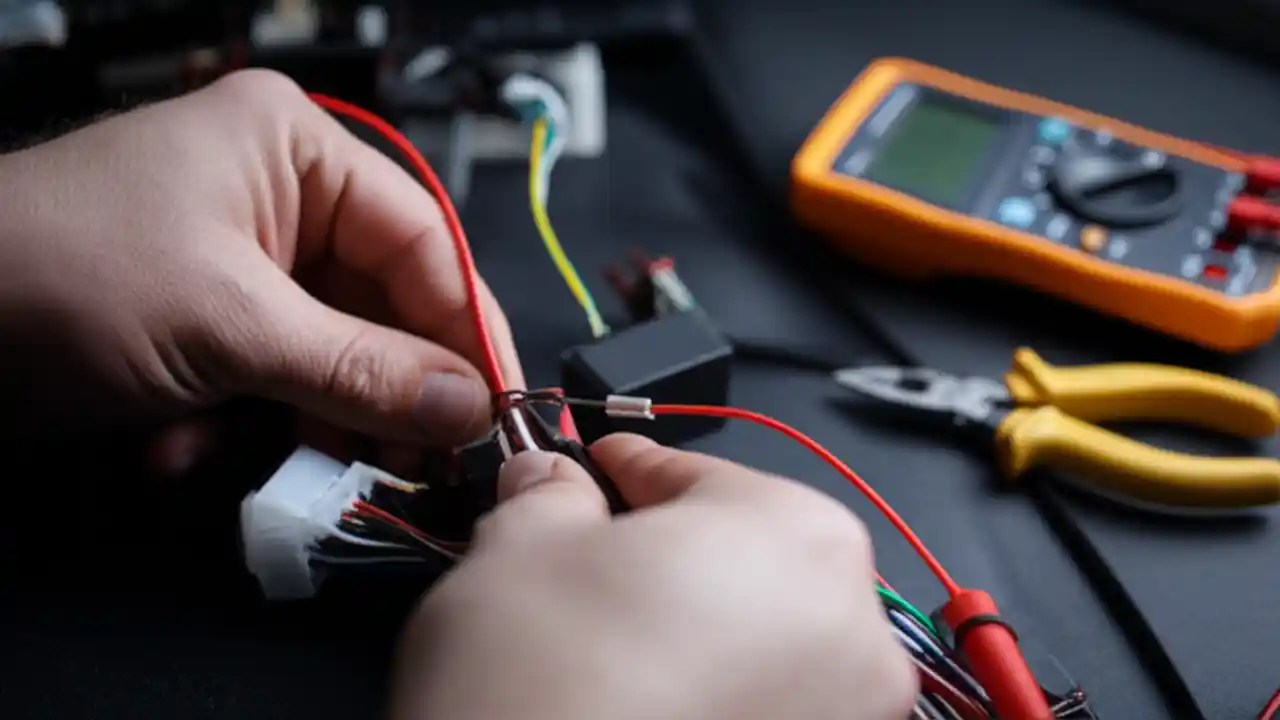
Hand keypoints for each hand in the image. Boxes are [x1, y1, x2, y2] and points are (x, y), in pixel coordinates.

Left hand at [0, 70, 520, 457]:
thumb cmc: (48, 272)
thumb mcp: (230, 327)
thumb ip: (364, 372)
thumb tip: (469, 406)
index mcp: (292, 149)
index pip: (423, 241)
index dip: (466, 328)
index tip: (498, 402)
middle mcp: (276, 196)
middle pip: (382, 303)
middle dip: (387, 388)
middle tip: (425, 457)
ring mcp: (239, 261)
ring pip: (329, 352)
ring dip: (309, 418)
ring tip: (303, 465)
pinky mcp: (205, 320)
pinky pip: (271, 377)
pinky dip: (244, 426)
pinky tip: (186, 449)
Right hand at [391, 434, 917, 719]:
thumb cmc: (545, 690)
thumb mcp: (520, 548)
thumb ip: (548, 494)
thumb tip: (549, 480)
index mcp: (795, 531)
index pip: (699, 473)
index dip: (632, 469)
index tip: (598, 468)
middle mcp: (852, 624)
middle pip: (744, 554)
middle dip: (669, 548)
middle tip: (591, 554)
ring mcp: (849, 713)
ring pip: (762, 636)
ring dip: (697, 624)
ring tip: (611, 636)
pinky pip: (770, 703)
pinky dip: (718, 691)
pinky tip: (646, 695)